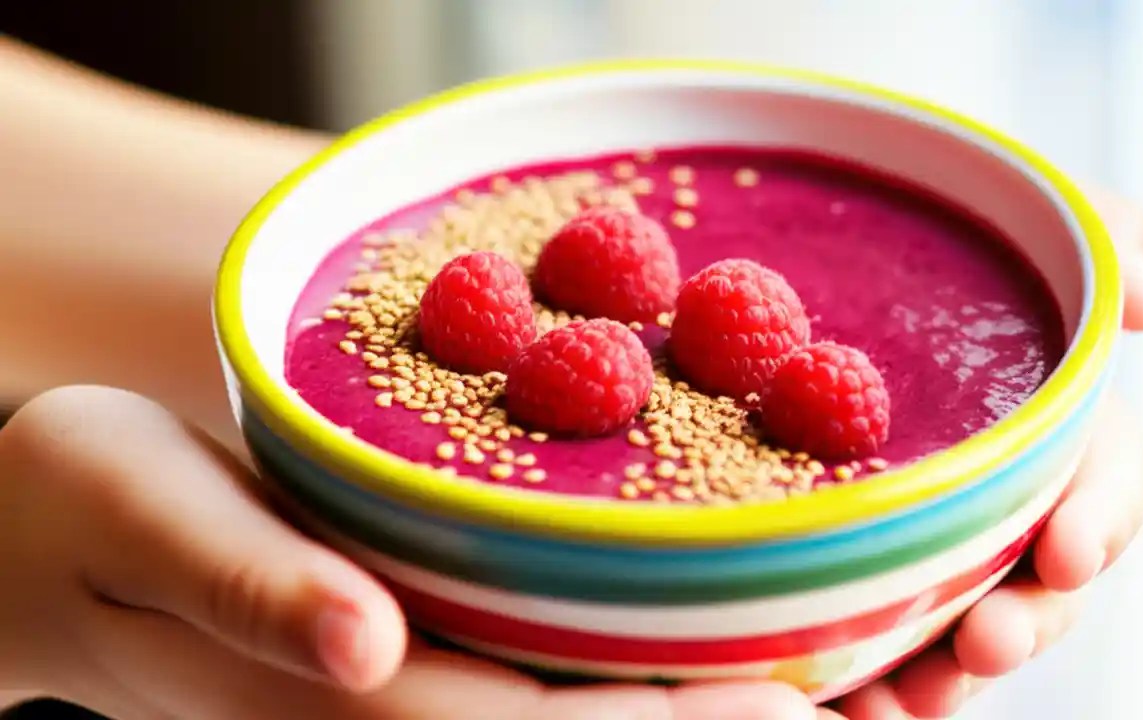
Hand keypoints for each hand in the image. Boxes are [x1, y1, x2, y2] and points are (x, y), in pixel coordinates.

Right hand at [0, 386, 816, 718]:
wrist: (63, 530)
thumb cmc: (89, 513)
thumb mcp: (146, 515)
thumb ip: (250, 584)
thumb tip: (363, 642)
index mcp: (359, 694)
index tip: (798, 717)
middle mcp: (417, 702)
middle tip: (888, 707)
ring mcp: (432, 682)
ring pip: (601, 710)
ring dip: (727, 704)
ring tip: (872, 679)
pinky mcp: (437, 644)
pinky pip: (568, 665)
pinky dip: (668, 658)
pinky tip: (750, 627)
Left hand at [830, 190, 1142, 718]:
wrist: (831, 283)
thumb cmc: (944, 262)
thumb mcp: (1029, 227)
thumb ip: (1106, 241)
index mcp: (1061, 441)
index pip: (1108, 494)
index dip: (1101, 525)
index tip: (1068, 552)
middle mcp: (1008, 510)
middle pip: (1037, 594)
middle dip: (1024, 626)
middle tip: (987, 646)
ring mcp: (940, 551)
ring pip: (956, 638)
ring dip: (940, 679)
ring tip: (899, 701)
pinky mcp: (864, 573)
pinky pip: (870, 641)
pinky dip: (860, 674)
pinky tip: (833, 690)